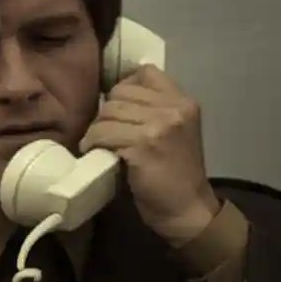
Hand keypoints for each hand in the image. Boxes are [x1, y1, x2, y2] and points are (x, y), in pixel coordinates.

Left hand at [79, 64, 222, 245]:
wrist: (188, 209)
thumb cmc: (176, 171)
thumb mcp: (176, 130)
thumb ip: (155, 108)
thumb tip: (116, 94)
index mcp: (183, 102)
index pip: (146, 73)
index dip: (125, 86)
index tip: (119, 107)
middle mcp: (174, 109)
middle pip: (120, 93)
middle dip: (107, 112)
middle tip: (105, 131)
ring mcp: (159, 126)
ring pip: (108, 112)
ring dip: (97, 128)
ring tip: (99, 142)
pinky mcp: (142, 145)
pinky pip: (103, 133)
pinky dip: (93, 142)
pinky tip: (94, 151)